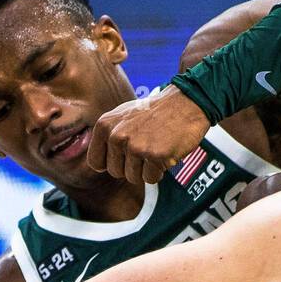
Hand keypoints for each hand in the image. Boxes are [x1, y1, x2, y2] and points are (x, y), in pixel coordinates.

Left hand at [87, 85, 209, 184]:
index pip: (95, 162)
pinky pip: (151, 179)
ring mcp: (135, 146)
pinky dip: (160, 171)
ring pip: (133, 178)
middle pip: (116, 172)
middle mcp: (116, 136)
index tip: (124, 155)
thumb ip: (107, 137)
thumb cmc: (154, 112)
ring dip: (146, 169)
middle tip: (146, 148)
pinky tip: (165, 152)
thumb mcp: (122, 117)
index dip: (112, 163)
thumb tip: (96, 165)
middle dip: (131, 166)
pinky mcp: (154, 155)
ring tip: (155, 148)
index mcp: (104, 126)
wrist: (185, 102)